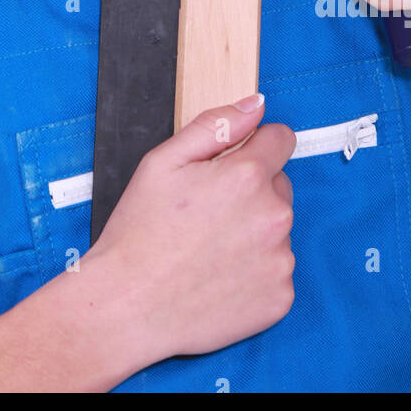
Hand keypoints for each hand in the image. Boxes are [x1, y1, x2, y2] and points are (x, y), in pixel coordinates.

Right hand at [85, 97, 296, 363]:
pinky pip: (277, 270)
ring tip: (209, 248)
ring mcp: (280, 260)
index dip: (255, 145)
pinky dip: (255, 270)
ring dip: (254, 231)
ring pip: (277, 229)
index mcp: (247, 175)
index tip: (234, 163)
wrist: (129, 306)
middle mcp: (274, 215)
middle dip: (251, 190)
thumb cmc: (140, 232)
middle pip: (279, 184)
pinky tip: (219, 275)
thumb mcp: (163, 161)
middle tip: (208, 212)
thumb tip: (256, 104)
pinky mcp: (280, 297)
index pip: (281, 139)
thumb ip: (216, 125)